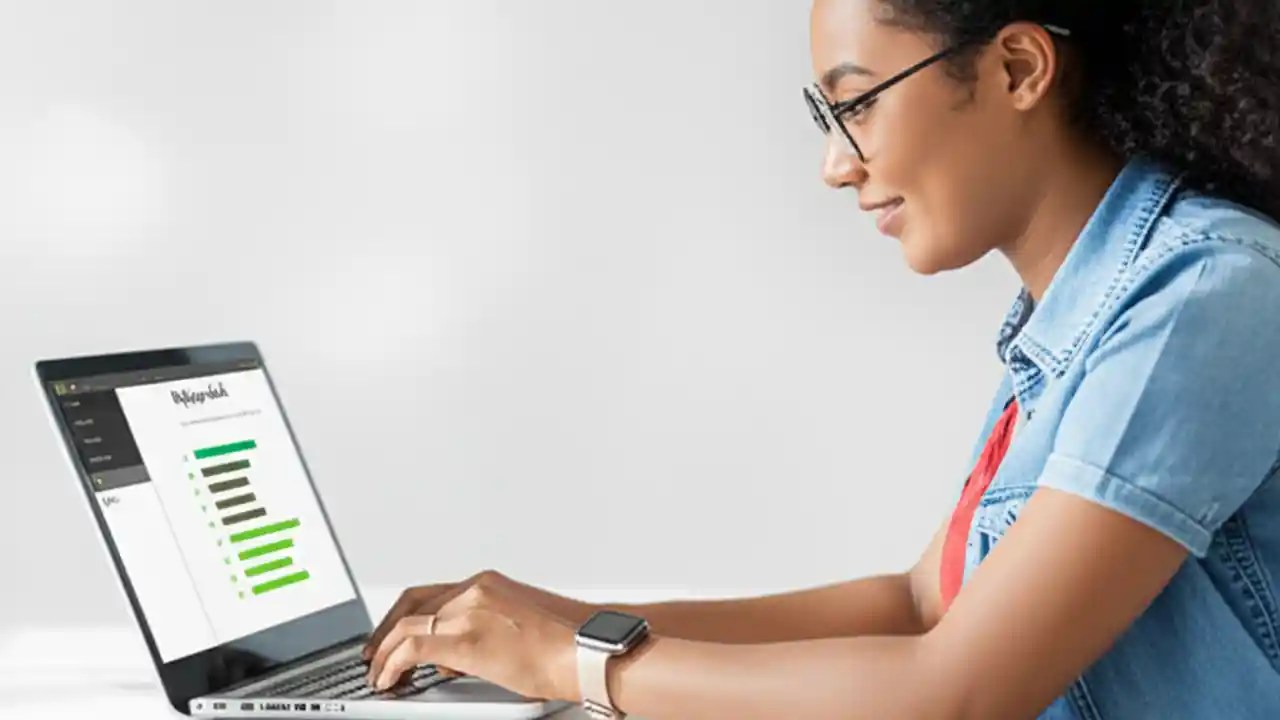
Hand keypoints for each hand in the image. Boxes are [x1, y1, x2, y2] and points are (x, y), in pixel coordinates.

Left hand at [365, 578, 580, 701]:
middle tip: (374, 652)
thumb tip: (459, 656)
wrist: (588, 649)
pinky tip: (388, 679)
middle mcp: (474, 590)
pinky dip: (392, 663)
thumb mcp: (518, 624)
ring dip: (384, 650)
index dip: (405, 615)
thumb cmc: (569, 643)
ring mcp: (468, 612)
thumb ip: (484, 630)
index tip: (394, 631)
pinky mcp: (465, 639)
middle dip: (386, 629)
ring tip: (378, 672)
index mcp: (488, 584)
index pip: (432, 594)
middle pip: (412, 604)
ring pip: (406, 624)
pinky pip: (411, 648)